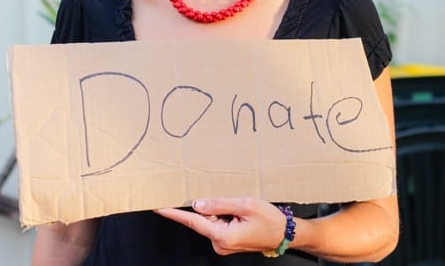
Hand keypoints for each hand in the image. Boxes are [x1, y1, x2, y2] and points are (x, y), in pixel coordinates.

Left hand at [156, 198, 287, 255]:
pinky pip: (217, 226)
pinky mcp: (227, 242)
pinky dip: (222, 216)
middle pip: (203, 220)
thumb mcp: (246, 205)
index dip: (175, 214)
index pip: (193, 222)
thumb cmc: (270, 220)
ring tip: (237, 207)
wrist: (285, 234)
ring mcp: (224, 245)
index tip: (159, 208)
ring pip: (211, 222)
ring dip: (218, 211)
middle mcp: (220, 244)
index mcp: (223, 236)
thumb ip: (220, 204)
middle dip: (207, 208)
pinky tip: (236, 212)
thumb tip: (198, 204)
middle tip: (223, 199)